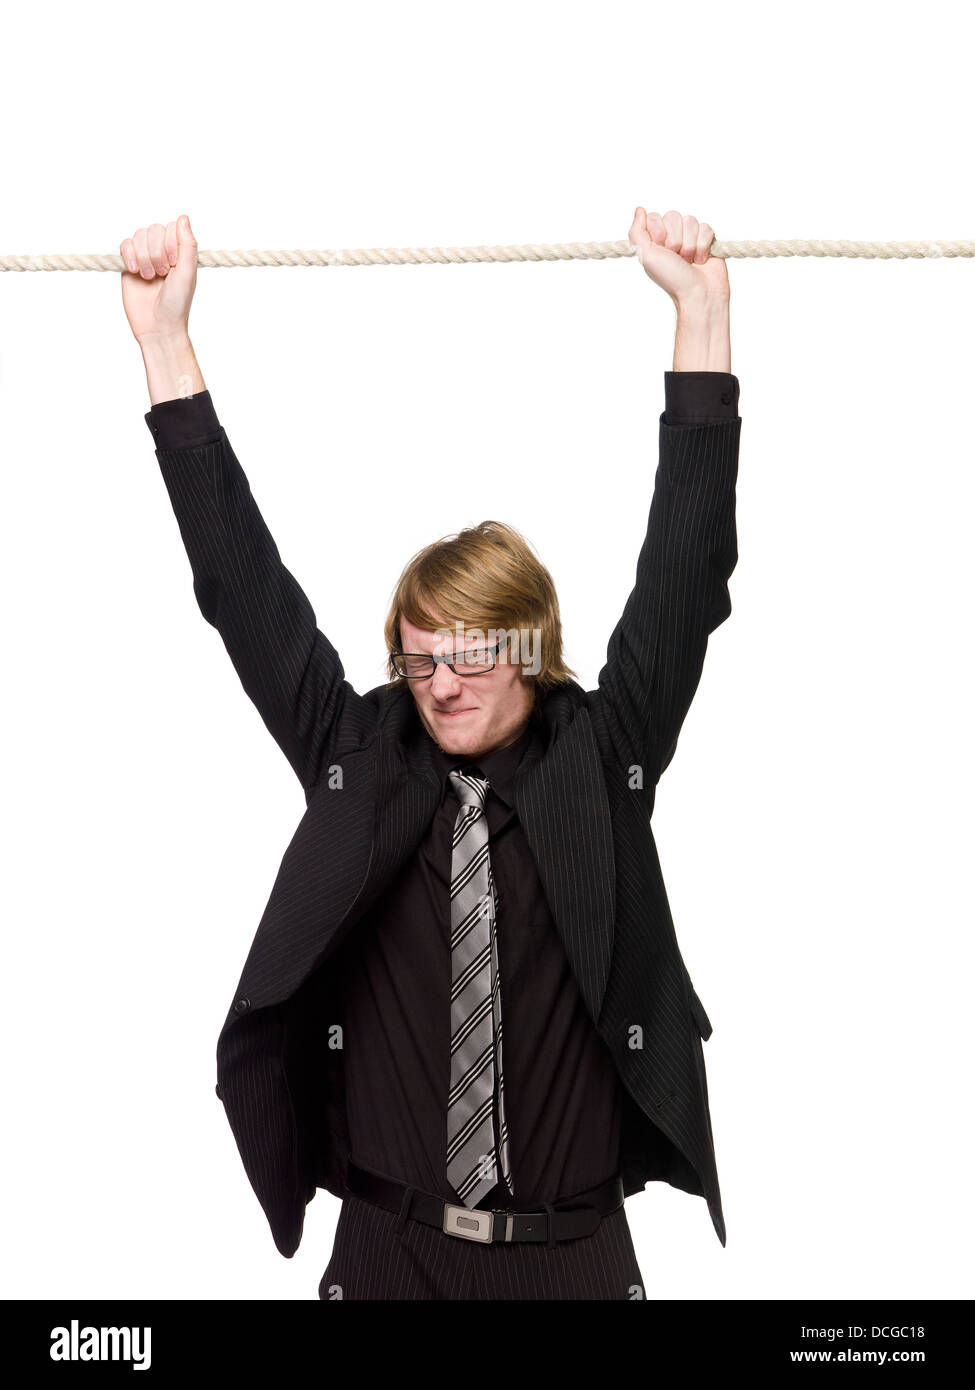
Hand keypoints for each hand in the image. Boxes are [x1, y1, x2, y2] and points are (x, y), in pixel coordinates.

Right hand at [120, 215, 197, 342]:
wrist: (157, 326)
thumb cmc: (176, 304)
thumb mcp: (187, 273)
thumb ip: (187, 245)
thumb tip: (183, 217)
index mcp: (180, 252)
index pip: (171, 227)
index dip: (170, 243)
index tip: (173, 264)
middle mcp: (163, 251)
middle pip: (153, 229)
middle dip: (156, 252)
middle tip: (161, 274)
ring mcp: (145, 256)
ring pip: (139, 235)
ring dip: (143, 256)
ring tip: (149, 277)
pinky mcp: (129, 264)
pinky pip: (125, 245)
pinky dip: (129, 256)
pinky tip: (135, 271)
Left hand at [629, 208, 728, 305]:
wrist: (698, 293)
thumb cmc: (671, 279)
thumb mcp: (646, 256)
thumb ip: (636, 232)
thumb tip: (639, 209)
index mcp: (654, 240)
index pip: (655, 217)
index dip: (659, 232)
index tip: (661, 250)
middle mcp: (671, 236)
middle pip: (673, 216)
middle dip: (676, 240)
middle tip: (677, 258)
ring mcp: (689, 237)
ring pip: (690, 221)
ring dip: (690, 245)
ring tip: (689, 261)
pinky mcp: (706, 239)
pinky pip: (706, 228)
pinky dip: (703, 246)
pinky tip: (700, 260)